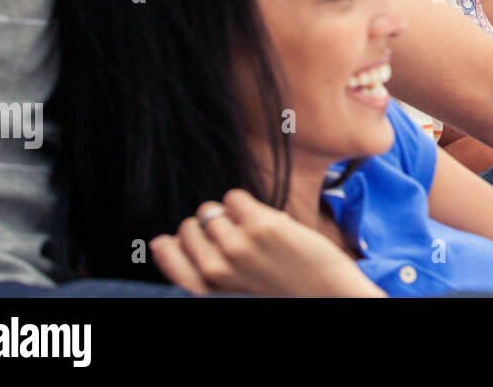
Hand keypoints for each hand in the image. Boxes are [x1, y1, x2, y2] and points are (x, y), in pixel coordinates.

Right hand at [150, 189, 384, 296]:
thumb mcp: (233, 291)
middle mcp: (216, 269)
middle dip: (208, 226)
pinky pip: (234, 197)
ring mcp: (237, 246)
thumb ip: (208, 271)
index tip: (192, 242)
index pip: (166, 251)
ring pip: (212, 210)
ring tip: (252, 231)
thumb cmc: (280, 291)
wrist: (327, 294)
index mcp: (205, 289)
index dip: (176, 241)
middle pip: (190, 225)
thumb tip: (168, 239)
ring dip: (230, 214)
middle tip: (235, 238)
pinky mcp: (262, 226)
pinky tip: (263, 220)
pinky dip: (245, 203)